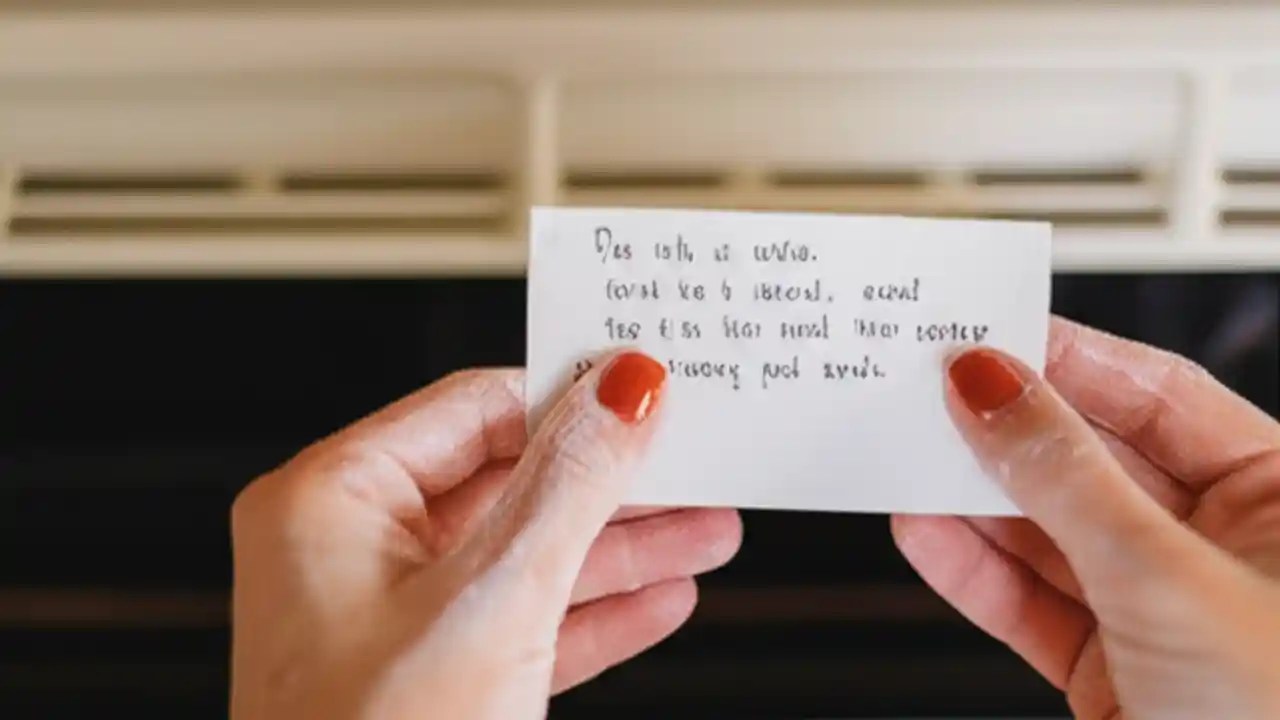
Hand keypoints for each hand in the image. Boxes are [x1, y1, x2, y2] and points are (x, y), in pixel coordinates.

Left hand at [230, 353, 741, 718]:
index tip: (645, 388)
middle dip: (612, 484)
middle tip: (692, 460)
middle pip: (508, 482)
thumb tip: (622, 394)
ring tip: (706, 529)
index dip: (568, 396)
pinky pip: (522, 620)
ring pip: (525, 555)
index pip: (472, 408)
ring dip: (620, 548)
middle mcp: (350, 549)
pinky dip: (593, 611)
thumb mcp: (493, 600)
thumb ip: (569, 486)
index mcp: (330, 501)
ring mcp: (389, 618)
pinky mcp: (429, 677)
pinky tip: (662, 598)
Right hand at [893, 317, 1279, 718]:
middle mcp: (1224, 546)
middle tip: (929, 389)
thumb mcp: (1166, 577)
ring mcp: (1160, 608)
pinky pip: (1029, 601)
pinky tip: (925, 532)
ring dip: (974, 498)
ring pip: (1050, 530)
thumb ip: (1065, 478)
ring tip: (907, 453)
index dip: (1069, 358)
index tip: (989, 332)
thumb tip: (993, 390)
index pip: (1160, 394)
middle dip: (1009, 430)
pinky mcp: (1110, 668)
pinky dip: (972, 571)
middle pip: (1092, 458)